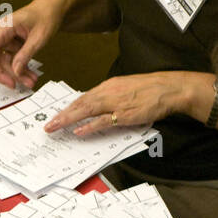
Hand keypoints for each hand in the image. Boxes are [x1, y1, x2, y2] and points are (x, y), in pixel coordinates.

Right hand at [0, 0, 63, 89]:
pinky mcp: (12, 45)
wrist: (52, 9)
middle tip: (16, 85)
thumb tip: (15, 71)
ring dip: (17, 74)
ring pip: (4, 63)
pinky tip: (30, 75)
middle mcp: (2, 34)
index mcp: (5, 27)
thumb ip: (25, 54)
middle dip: (5, 74)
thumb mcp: (38, 38)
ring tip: (31, 81)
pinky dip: (21, 70)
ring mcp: (6, 40)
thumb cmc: (45, 17)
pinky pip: (12, 61)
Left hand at [43, 73, 182, 136]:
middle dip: (62, 115)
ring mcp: (115, 103)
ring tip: (55, 127)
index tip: (57, 115)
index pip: (83, 98)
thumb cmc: (151, 89)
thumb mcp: (127, 89)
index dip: (68, 108)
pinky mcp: (124, 114)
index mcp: (108, 86)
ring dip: (68, 119)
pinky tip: (78, 130)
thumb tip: (100, 109)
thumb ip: (112, 98)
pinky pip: (102, 121)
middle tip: (49, 124)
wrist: (169, 88)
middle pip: (79, 104)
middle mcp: (108, 92)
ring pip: (86, 110)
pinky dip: (89, 126)